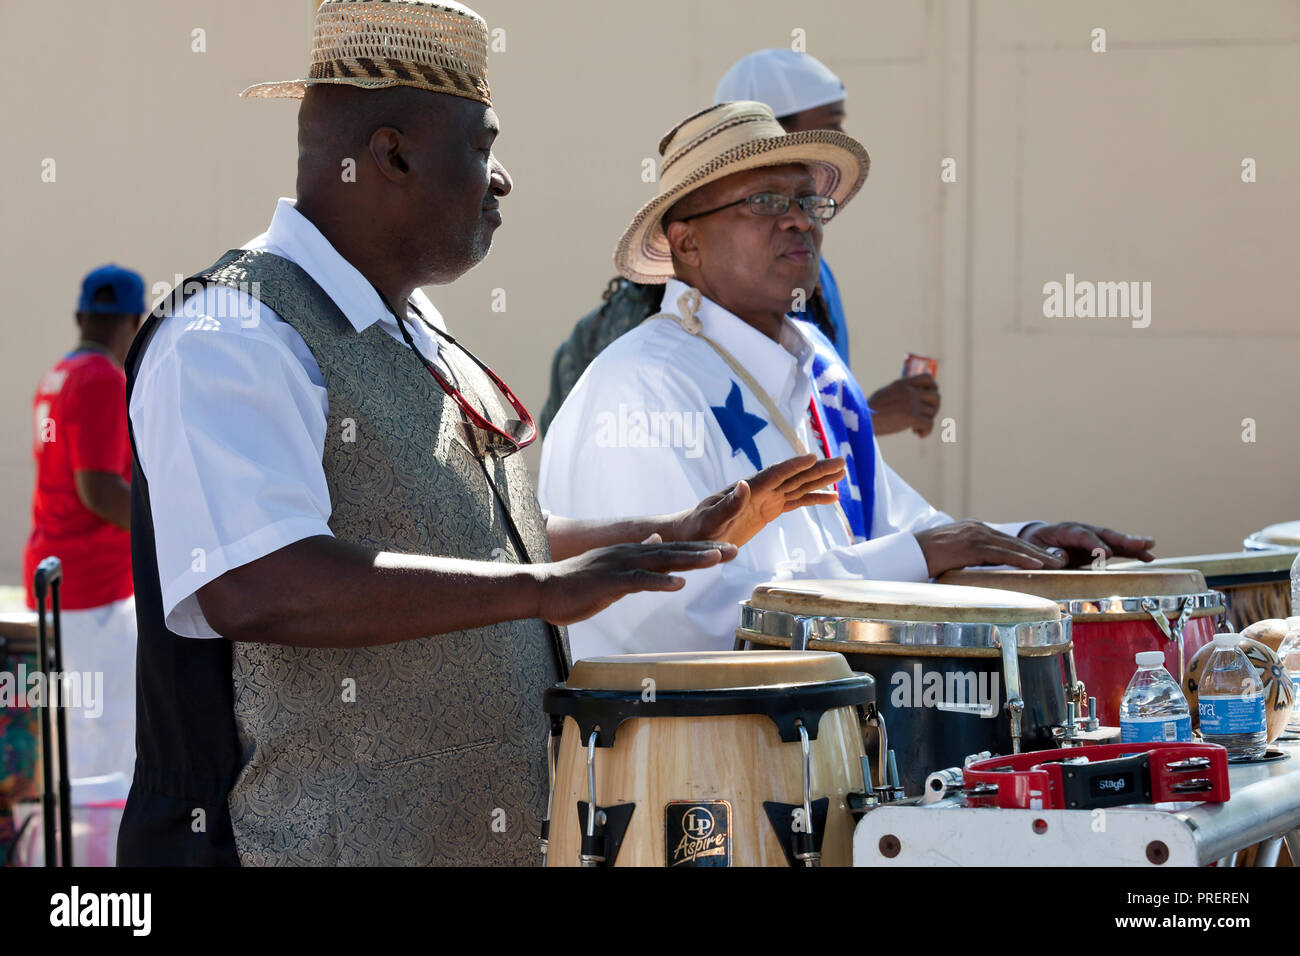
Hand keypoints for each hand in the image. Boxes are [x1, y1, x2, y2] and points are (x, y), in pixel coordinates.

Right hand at [534, 537, 737, 625]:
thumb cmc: (577, 583)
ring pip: (661, 561)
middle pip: (675, 550)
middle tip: (735, 550)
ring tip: (716, 559)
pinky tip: (678, 585)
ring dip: (690, 559)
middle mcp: (630, 554)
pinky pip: (638, 581)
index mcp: (632, 552)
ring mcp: (619, 566)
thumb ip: (636, 557)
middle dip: (706, 550)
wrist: (544, 588)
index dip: (700, 548)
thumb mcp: (613, 567)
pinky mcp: (608, 582)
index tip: (726, 549)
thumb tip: (654, 542)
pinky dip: (659, 582)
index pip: (673, 549)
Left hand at [667, 454, 846, 547]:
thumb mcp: (711, 520)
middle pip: (793, 476)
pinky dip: (813, 499)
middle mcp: (760, 489)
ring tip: (843, 473)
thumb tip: (744, 483)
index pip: (775, 474)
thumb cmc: (698, 528)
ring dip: (820, 480)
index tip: (814, 457)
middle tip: (842, 461)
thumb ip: (729, 504)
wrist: (693, 534)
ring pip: (799, 486)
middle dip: (817, 469)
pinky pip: (796, 501)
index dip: (794, 465)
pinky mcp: (769, 510)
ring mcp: (766, 498)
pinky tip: (831, 497)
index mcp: (747, 489)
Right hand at [868, 374, 939, 436]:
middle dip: (934, 408)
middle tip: (925, 416)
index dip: (933, 388)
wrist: (859, 419)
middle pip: (936, 396)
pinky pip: (929, 424)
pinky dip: (926, 431)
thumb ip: (900, 392)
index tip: (928, 399)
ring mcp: (911, 403)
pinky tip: (918, 434)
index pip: (928, 378)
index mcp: (903, 383)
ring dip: (926, 422)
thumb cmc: (868, 410)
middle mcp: (909, 391)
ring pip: (931, 413)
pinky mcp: (911, 417)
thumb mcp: (885, 394)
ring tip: (916, 428)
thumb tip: (913, 396)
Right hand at [915, 519, 1066, 577]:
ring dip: (1036, 556)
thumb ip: (970, 558)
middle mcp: (977, 528)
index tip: (1044, 558)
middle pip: (1014, 541)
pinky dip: (1021, 559)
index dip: (1027, 550)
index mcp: (974, 530)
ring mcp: (975, 535)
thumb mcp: (953, 555)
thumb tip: (983, 573)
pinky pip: (1001, 553)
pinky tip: (1035, 565)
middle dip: (1038, 552)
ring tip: (1054, 564)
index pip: (1006, 541)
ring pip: (1012, 546)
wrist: (908, 552)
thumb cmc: (926, 558)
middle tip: (1058, 561)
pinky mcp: (971, 545)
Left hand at [1019, 522, 1155, 566]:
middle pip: (1103, 533)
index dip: (1093, 544)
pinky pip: (1117, 548)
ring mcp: (1091, 537)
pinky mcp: (1098, 546)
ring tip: (1151, 545)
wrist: (1036, 540)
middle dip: (1122, 539)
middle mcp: (1081, 530)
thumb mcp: (1035, 551)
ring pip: (1114, 539)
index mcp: (1063, 531)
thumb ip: (1047, 554)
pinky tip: (1148, 556)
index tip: (1106, 554)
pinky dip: (1132, 552)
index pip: (1081, 535)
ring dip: (1132, 543)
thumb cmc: (1034, 547)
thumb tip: (1061, 558)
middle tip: (1140, 543)